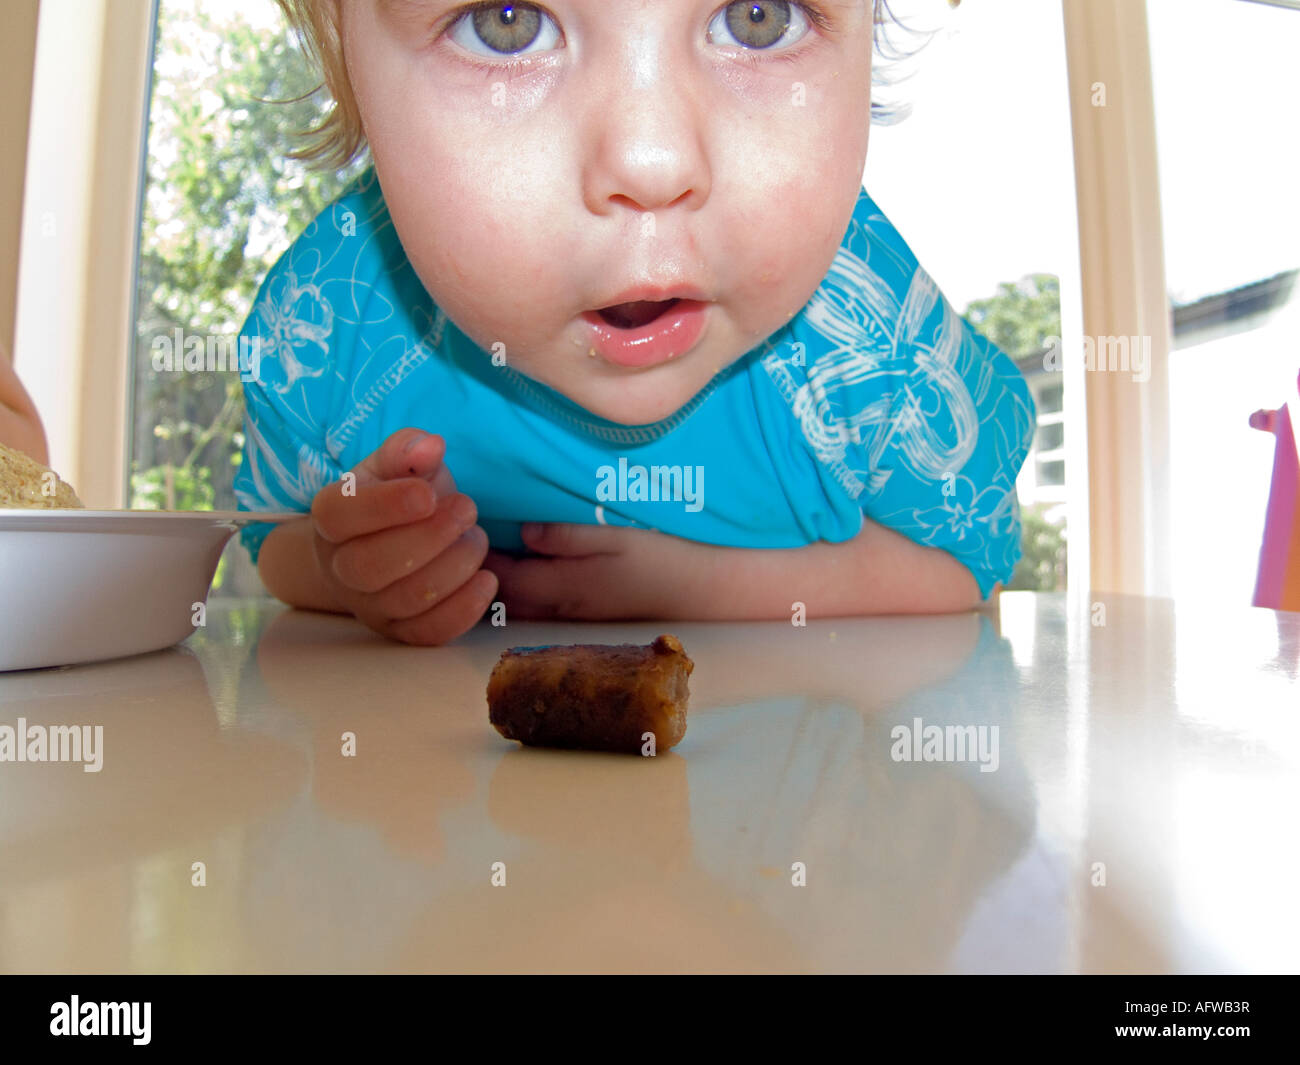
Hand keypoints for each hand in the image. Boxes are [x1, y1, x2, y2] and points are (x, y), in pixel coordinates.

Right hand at [309, 428, 498, 643]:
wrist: (386, 544)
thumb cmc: (395, 497)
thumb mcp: (397, 466)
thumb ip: (409, 451)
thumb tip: (430, 446)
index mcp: (331, 517)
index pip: (340, 515)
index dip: (385, 506)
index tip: (428, 494)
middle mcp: (341, 567)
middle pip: (370, 566)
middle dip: (428, 538)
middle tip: (467, 509)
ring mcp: (369, 605)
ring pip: (405, 600)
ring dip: (453, 568)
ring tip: (477, 539)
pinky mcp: (400, 630)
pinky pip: (427, 634)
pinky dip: (463, 610)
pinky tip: (487, 580)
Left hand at [484, 521, 716, 620]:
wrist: (692, 591)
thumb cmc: (656, 556)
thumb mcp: (613, 537)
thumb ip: (565, 537)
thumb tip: (522, 532)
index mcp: (564, 585)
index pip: (504, 577)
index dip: (480, 558)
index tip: (466, 529)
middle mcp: (560, 609)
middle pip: (503, 600)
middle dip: (481, 575)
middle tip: (468, 541)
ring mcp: (570, 618)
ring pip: (517, 609)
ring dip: (498, 587)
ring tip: (487, 556)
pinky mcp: (581, 619)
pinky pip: (535, 611)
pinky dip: (517, 595)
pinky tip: (519, 573)